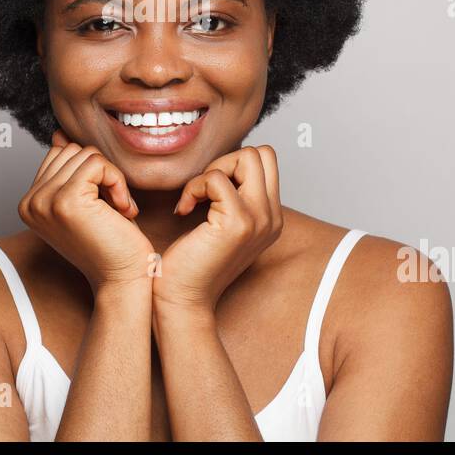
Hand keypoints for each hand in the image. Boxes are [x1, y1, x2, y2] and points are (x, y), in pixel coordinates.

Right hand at [17, 129, 153, 293]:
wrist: (123, 278)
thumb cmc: (111, 243)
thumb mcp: (84, 201)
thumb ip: (67, 170)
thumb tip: (58, 134)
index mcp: (29, 202)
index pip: (60, 154)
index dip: (89, 173)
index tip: (101, 206)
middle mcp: (30, 202)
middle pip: (72, 150)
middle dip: (100, 173)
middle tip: (112, 208)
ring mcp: (44, 201)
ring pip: (86, 154)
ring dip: (111, 178)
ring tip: (116, 210)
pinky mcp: (65, 200)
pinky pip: (97, 163)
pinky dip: (117, 182)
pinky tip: (122, 209)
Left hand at [153, 145, 282, 315]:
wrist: (182, 300)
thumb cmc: (191, 263)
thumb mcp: (222, 226)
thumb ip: (234, 198)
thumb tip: (225, 165)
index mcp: (270, 218)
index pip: (266, 162)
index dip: (233, 166)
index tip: (210, 193)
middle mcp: (272, 218)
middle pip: (262, 154)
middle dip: (227, 161)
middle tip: (205, 190)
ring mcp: (259, 219)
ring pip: (247, 157)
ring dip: (213, 171)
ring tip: (196, 198)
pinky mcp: (238, 223)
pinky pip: (216, 178)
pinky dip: (194, 187)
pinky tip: (184, 210)